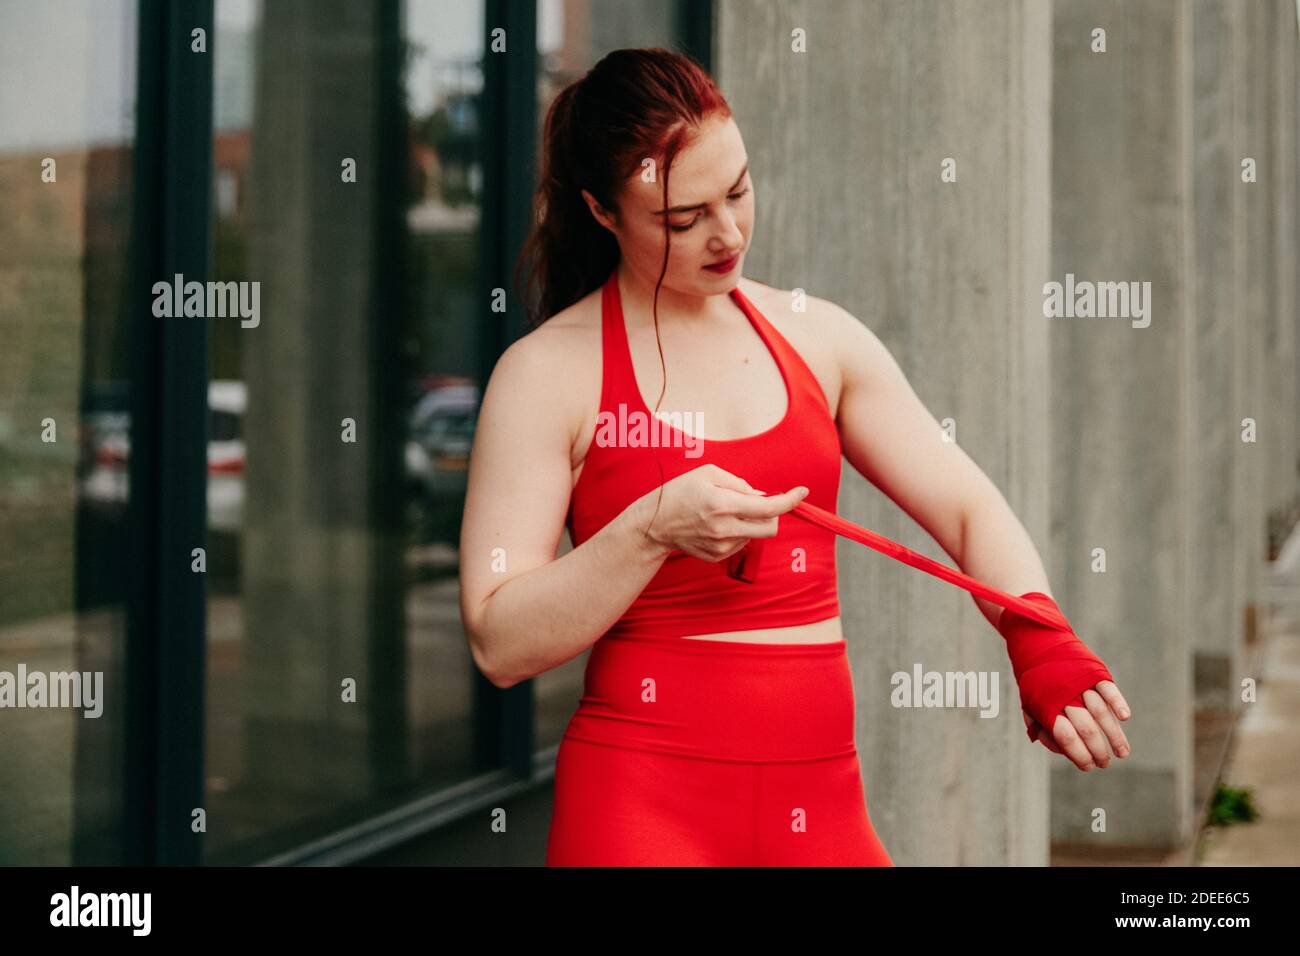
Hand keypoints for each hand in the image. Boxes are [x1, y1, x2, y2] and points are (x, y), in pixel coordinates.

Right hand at [630, 463, 807, 562]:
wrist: (653, 524)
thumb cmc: (680, 492)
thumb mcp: (708, 473)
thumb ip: (740, 483)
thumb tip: (763, 497)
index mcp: (722, 504)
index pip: (768, 508)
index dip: (790, 500)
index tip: (802, 492)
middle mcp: (724, 528)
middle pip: (770, 527)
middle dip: (773, 514)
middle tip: (759, 503)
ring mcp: (721, 546)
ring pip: (755, 534)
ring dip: (750, 521)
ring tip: (724, 511)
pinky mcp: (717, 556)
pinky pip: (741, 543)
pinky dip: (738, 531)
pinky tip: (716, 524)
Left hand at [1023, 680, 1131, 769]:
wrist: (1041, 647)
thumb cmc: (1038, 684)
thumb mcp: (1030, 707)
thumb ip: (1041, 729)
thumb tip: (1062, 750)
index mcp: (1047, 707)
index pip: (1065, 737)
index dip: (1079, 754)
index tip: (1088, 767)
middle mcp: (1065, 696)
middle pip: (1086, 728)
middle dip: (1098, 750)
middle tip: (1105, 764)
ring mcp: (1081, 683)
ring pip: (1100, 712)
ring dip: (1114, 735)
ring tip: (1122, 754)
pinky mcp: (1095, 672)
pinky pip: (1107, 689)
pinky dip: (1117, 702)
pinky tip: (1125, 718)